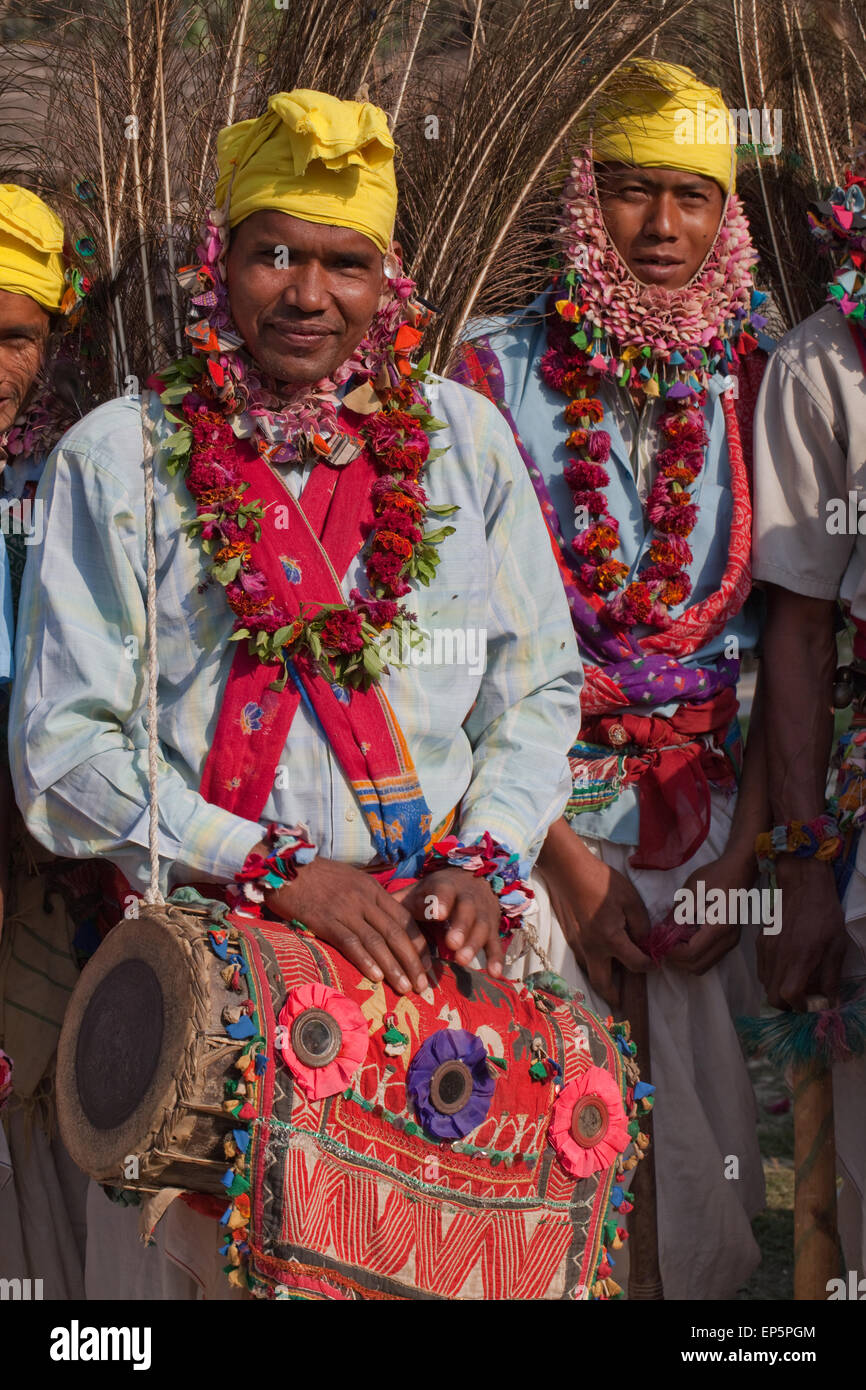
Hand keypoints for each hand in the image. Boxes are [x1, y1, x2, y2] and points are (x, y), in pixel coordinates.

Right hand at [263, 855, 431, 994]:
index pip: (404, 919)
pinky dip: (365, 961)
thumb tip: (384, 922)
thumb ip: (368, 899)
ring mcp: (346, 910)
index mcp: (373, 889)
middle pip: (396, 933)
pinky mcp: (326, 920)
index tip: (429, 965)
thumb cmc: (317, 875)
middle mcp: (364, 899)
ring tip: (406, 988)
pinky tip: (376, 977)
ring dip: (394, 967)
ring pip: (377, 942)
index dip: (419, 944)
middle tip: (424, 985)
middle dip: (413, 961)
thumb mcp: (351, 880)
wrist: (286, 866)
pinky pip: (350, 943)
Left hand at [396, 868, 504, 976]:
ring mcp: (483, 915)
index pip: (443, 892)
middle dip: (460, 927)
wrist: (475, 881)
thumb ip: (400, 902)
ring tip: (462, 960)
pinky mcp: (492, 930)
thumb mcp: (420, 891)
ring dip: (473, 944)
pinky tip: (494, 974)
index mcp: (445, 888)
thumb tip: (372, 911)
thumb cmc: (438, 893)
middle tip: (451, 944)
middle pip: (466, 912)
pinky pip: (496, 944)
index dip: (441, 902)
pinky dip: (496, 958)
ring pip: (481, 928)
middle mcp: (467, 900)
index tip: (437, 914)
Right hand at [537, 818, 650, 1008]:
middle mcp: (592, 949)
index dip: (649, 966)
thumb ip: (641, 925)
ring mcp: (577, 945)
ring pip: (590, 972)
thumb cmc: (601, 881)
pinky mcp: (569, 938)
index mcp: (610, 939)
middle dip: (614, 996)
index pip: (634, 964)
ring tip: (616, 981)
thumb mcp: (630, 900)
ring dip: (603, 981)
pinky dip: (595, 965)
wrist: (568, 870)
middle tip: (623, 1001)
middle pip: (602, 984)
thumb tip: (644, 943)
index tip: (655, 964)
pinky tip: (603, 956)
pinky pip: (584, 959)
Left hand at [666, 849, 750, 974]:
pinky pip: (708, 958)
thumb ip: (679, 913)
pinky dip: (693, 956)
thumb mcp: (692, 890)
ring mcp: (730, 942)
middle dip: (676, 960)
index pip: (692, 953)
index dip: (672, 952)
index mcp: (719, 927)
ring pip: (703, 965)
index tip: (660, 942)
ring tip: (672, 943)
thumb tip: (664, 931)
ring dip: (684, 960)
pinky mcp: (729, 941)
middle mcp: (728, 940)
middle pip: (697, 966)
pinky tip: (683, 940)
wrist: (739, 870)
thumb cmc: (716, 876)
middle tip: (663, 945)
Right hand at [757, 856, 846, 1010]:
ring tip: (794, 982)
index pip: (789, 995)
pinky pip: (762, 969)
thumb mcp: (836, 947)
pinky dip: (772, 975)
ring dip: (778, 990)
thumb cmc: (824, 915)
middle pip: (773, 996)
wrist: (803, 886)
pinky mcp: (760, 942)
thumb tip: (830, 1003)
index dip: (799, 1007)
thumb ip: (831, 977)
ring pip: (765, 984)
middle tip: (801, 999)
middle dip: (787, 1005)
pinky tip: (786, 966)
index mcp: (799, 959)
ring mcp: (766, 949)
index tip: (809, 1005)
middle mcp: (779, 958)